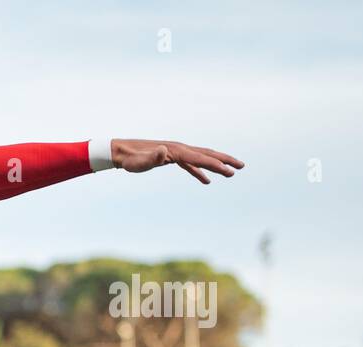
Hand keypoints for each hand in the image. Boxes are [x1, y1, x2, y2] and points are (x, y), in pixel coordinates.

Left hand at [111, 139, 243, 183]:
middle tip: (242, 166)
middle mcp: (179, 149)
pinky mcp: (171, 158)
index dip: (216, 165)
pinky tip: (206, 181)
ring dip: (216, 165)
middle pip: (207, 154)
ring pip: (201, 158)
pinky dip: (200, 172)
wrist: (121, 153)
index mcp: (176, 151)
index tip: (230, 172)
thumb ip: (153, 157)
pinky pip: (190, 165)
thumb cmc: (130, 159)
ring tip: (231, 172)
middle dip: (224, 161)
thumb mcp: (140, 161)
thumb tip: (164, 151)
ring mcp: (176, 153)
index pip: (201, 158)